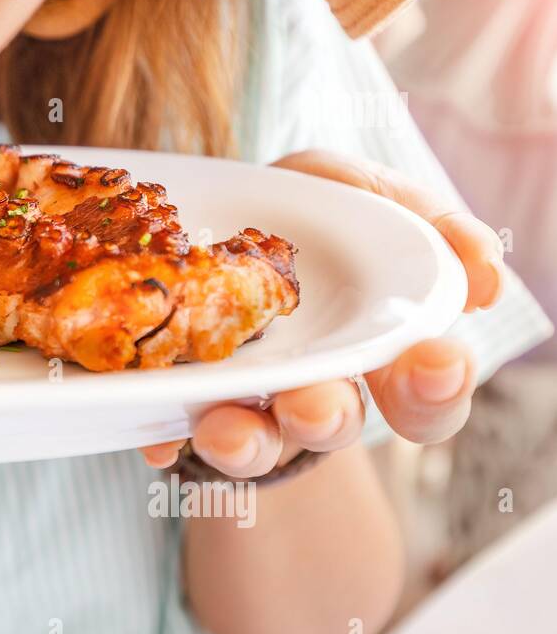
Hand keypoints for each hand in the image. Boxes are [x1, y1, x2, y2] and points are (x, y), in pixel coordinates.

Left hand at [140, 148, 501, 476]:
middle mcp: (309, 387)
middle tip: (315, 408)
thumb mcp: (365, 193)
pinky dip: (157, 435)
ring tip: (224, 430)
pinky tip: (151, 437)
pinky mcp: (171, 397)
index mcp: (373, 350)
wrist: (213, 217)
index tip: (437, 362)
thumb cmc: (308, 214)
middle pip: (327, 422)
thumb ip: (427, 222)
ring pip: (249, 438)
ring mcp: (240, 398)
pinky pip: (161, 428)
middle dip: (323, 417)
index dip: (434, 391)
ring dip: (242, 440)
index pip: (424, 398)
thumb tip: (483, 268)